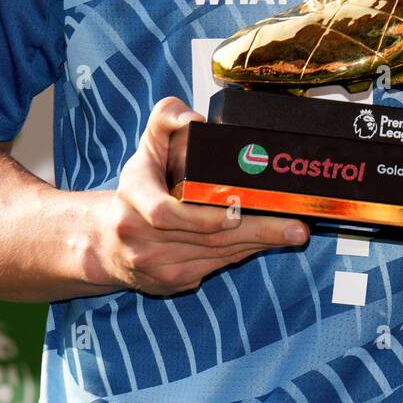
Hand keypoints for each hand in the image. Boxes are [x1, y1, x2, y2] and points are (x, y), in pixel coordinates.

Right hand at [89, 96, 309, 295]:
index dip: (207, 215)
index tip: (240, 209)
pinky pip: (214, 267)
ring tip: (292, 233)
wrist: (106, 241)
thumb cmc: (138, 186)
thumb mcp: (147, 145)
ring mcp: (154, 265)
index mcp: (133, 197)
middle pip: (206, 237)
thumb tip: (194, 120)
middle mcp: (139, 237)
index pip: (167, 213)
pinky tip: (266, 243)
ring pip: (216, 255)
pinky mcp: (169, 282)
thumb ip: (166, 119)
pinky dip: (242, 254)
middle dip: (257, 231)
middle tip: (296, 228)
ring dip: (257, 244)